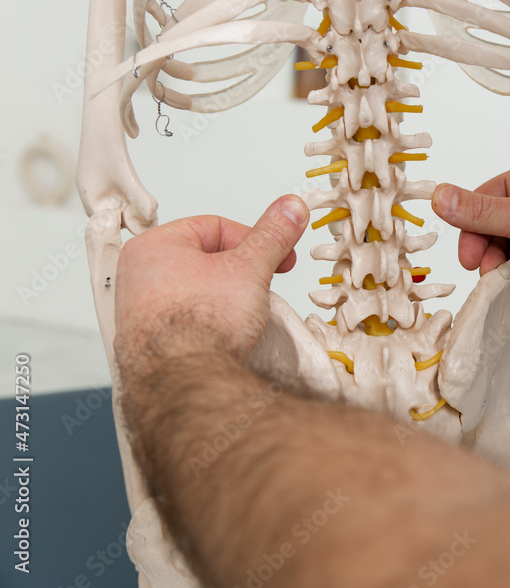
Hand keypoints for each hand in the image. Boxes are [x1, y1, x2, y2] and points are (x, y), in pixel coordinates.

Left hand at [113, 196, 308, 369]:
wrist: (184, 382)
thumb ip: (272, 235)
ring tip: (243, 315)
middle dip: (239, 273)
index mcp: (154, 246)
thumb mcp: (250, 267)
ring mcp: (138, 312)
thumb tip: (290, 208)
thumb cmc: (200, 324)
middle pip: (205, 260)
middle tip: (260, 287)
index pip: (214, 227)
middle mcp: (137, 276)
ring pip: (196, 291)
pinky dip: (208, 323)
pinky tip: (225, 336)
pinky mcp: (147, 343)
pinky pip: (185, 321)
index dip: (253, 241)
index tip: (277, 258)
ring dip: (225, 298)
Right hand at [431, 160, 509, 313]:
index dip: (470, 226)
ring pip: (506, 250)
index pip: (483, 199)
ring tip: (505, 280)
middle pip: (491, 227)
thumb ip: (481, 211)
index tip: (469, 256)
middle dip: (485, 250)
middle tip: (486, 272)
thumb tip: (438, 196)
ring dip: (500, 267)